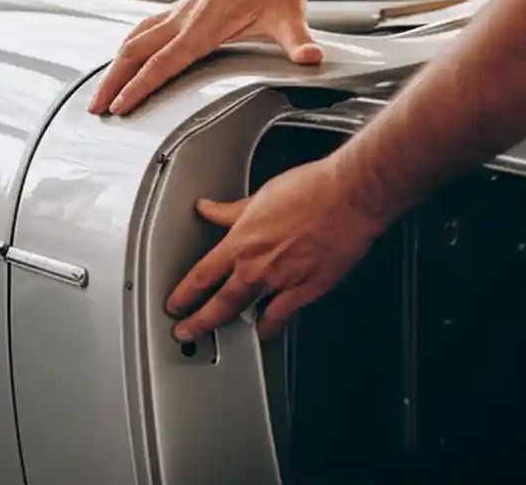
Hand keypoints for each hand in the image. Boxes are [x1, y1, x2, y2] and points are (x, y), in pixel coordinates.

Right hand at [87, 0, 322, 115]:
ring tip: (103, 91)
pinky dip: (129, 46)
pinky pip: (145, 28)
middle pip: (135, 53)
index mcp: (203, 27)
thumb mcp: (291, 15)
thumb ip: (298, 42)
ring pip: (134, 39)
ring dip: (115, 65)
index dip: (137, 88)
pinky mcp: (182, 6)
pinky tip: (125, 57)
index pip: (161, 64)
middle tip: (95, 110)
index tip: (118, 108)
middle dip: (112, 83)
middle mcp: (184, 19)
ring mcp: (180, 11)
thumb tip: (313, 59)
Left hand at [166, 158, 384, 341]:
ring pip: (249, 314)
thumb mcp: (259, 196)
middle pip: (219, 303)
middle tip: (186, 333)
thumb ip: (230, 211)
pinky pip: (282, 316)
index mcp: (242, 241)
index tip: (176, 304)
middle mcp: (257, 266)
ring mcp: (282, 281)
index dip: (184, 294)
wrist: (349, 196)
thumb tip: (208, 208)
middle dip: (198, 322)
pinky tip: (265, 331)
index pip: (202, 275)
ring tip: (223, 336)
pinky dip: (270, 327)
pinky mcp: (308, 290)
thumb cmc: (311, 190)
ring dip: (233, 327)